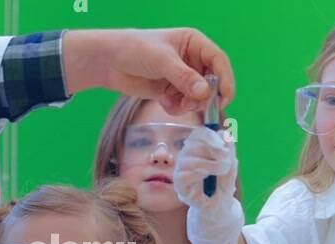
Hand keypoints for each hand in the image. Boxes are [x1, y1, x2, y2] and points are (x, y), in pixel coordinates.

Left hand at [63, 28, 234, 114]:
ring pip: (198, 98)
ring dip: (190, 105)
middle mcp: (192, 61)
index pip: (219, 62)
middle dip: (206, 97)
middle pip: (212, 83)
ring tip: (175, 104)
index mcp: (195, 44)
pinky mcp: (171, 92)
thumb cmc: (135, 49)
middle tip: (194, 106)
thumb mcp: (162, 60)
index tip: (223, 100)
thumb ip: (184, 77)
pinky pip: (183, 106)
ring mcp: (182, 78)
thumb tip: (206, 93)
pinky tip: (165, 103)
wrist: (109, 62)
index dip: (225, 81)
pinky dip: (177, 108)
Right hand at [174, 127, 243, 243]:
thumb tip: (226, 133)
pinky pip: (183, 176)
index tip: (223, 144)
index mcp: (198, 149)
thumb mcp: (231, 167)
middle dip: (213, 151)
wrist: (220, 208)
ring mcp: (180, 171)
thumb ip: (229, 151)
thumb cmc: (223, 186)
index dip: (209, 136)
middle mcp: (186, 157)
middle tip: (226, 161)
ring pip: (189, 160)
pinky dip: (197, 174)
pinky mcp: (179, 186)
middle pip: (193, 145)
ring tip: (221, 170)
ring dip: (209, 164)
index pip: (198, 134)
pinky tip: (206, 176)